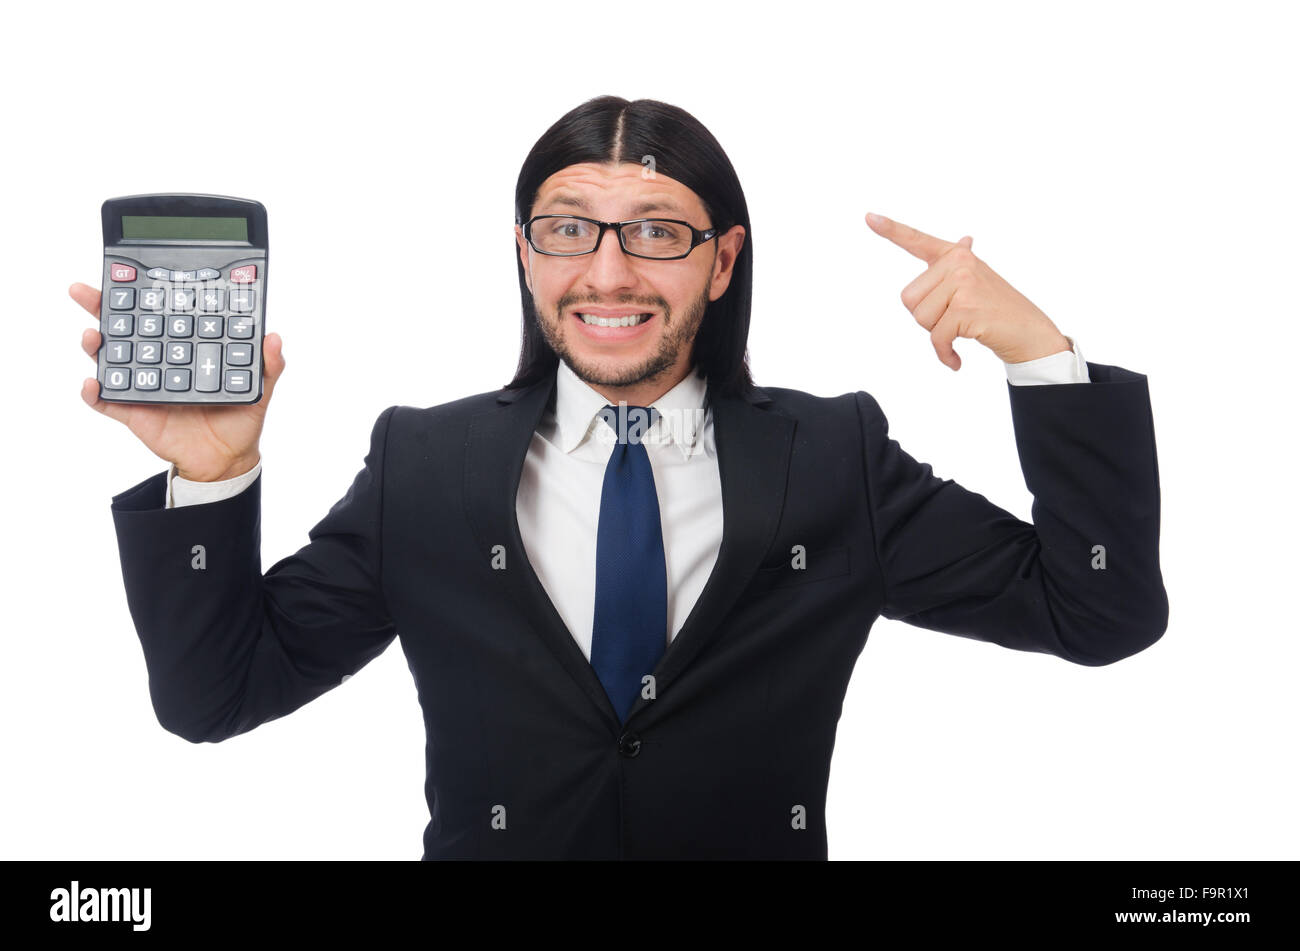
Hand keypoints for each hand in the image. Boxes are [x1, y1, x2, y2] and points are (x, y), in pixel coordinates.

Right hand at [71, 282, 285, 480]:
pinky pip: (107, 402)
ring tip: (92, 336)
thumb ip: (268, 364)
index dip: (143, 295)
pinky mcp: (134, 414)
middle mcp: (159, 361)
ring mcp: (144, 386)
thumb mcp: (260, 389)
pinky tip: (92, 384)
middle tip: (85, 291)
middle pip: (125, 328)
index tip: (129, 274)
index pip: (161, 315)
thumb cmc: (240, 419)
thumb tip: (274, 337)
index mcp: (185, 348)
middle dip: (101, 307)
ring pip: (111, 360)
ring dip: (96, 346)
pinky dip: (94, 394)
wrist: (227, 459)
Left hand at [865, 212, 1071, 369]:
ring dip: (937, 334)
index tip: (869, 217)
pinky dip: (944, 353)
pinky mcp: (966, 307)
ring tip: (963, 329)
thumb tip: (965, 239)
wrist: (1030, 333)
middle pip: (909, 299)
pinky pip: (936, 337)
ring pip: (920, 318)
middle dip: (926, 318)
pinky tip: (956, 359)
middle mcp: (959, 262)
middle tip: (954, 319)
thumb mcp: (978, 281)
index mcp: (956, 255)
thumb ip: (960, 266)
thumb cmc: (999, 310)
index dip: (891, 230)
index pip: (917, 241)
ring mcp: (963, 282)